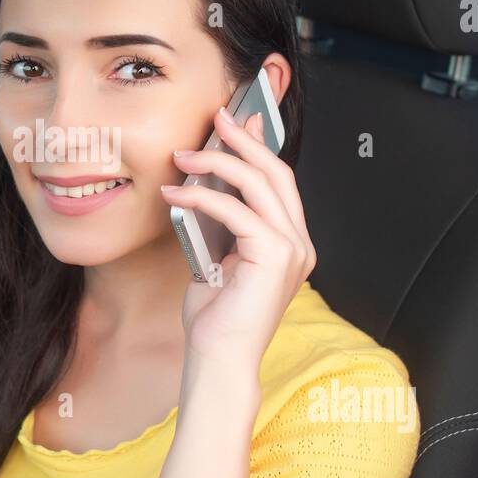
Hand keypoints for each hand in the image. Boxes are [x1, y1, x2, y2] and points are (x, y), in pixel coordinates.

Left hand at [160, 106, 316, 373]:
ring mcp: (293, 249)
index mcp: (291, 243)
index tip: (237, 120)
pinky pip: (236, 210)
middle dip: (245, 139)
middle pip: (276, 174)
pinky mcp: (275, 255)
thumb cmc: (215, 319)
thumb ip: (221, 224)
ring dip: (219, 161)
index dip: (259, 147)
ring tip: (185, 154)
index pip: (279, 183)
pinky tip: (176, 194)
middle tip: (217, 117)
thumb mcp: (217, 257)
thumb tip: (205, 184)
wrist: (219, 359)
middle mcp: (300, 243)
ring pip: (259, 184)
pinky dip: (203, 197)